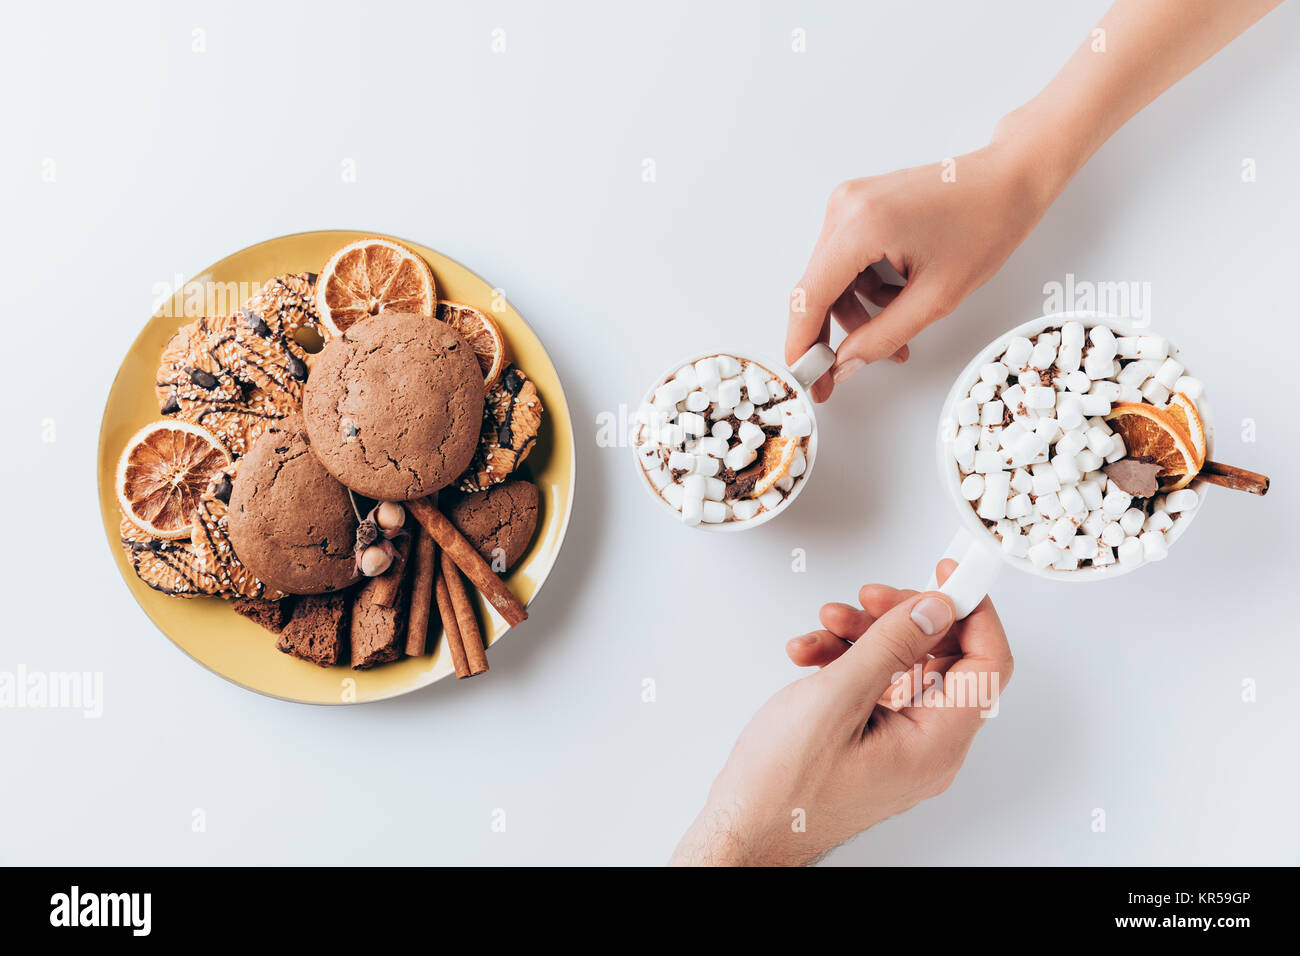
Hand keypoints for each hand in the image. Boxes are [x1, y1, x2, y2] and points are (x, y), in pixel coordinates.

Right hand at [670, 560, 1011, 865]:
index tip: (949, 573)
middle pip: (941, 658)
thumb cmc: (782, 790)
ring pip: (901, 667)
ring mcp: (899, 745)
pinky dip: (844, 662)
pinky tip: (811, 654)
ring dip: (863, 636)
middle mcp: (926, 747)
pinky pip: (874, 687)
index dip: (972, 610)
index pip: (986, 663)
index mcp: (935, 744)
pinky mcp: (871, 742)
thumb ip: (892, 645)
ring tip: (824, 626)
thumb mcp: (837, 699)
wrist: (743, 829)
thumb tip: (936, 608)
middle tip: (869, 598)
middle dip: (901, 618)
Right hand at [785, 0, 1284, 402]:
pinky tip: (910, 293)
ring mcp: (853, 199)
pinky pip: (854, 258)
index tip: (797, 386)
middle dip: (842, 331)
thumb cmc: (998, 219)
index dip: (796, 350)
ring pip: (836, 277)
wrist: (1032, 159)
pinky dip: (874, 285)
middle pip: (816, 290)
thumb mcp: (942, 298)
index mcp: (853, 228)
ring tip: (910, 323)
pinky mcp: (869, 198)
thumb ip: (883, 340)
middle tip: (874, 362)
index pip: (802, 302)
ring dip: (864, 310)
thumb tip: (843, 370)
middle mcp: (843, 208)